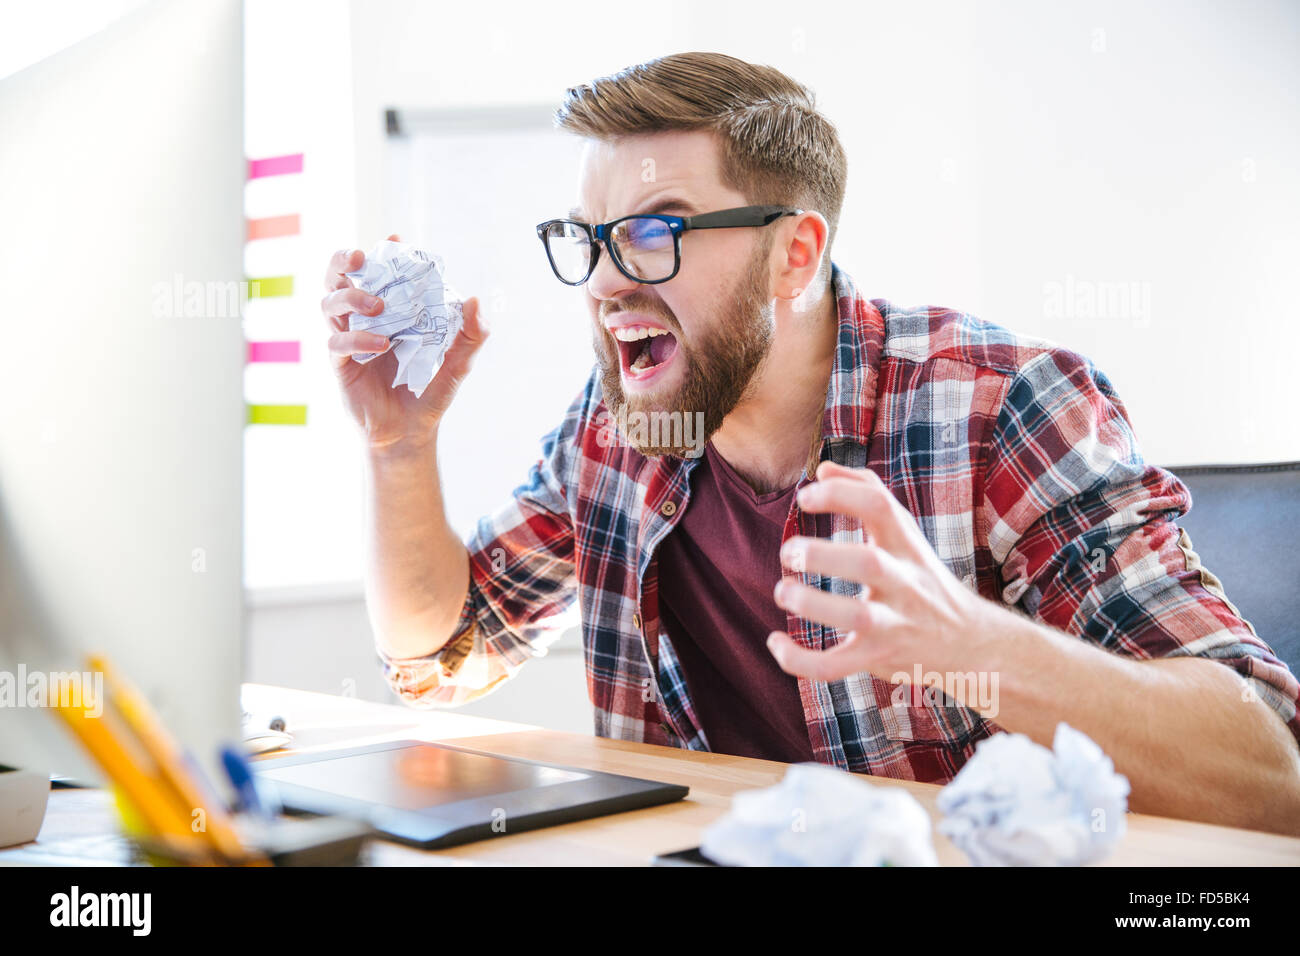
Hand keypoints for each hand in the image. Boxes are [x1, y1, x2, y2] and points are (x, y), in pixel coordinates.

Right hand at [321, 233, 488, 449]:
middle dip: (344, 261)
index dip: (381, 252)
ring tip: (377, 306)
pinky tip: (380, 346)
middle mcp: (364, 320)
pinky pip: (337, 343)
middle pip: (338, 278)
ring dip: (352, 297)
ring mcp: (349, 339)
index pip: (377, 272)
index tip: (394, 240)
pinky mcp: (341, 365)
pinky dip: (357, 339)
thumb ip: (471, 334)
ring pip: (330, 303)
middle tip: (361, 258)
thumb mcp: (458, 364)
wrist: (410, 433)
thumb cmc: (429, 393)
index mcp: (389, 311)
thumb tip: (475, 300)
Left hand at [766, 461, 1005, 702]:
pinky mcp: (878, 659)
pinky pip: (837, 667)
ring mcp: (893, 623)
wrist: (970, 643)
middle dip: (823, 555)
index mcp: (906, 545)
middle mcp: (904, 582)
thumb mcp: (905, 533)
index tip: (805, 496)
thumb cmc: (922, 578)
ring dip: (811, 604)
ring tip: (783, 592)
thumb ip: (866, 492)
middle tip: (789, 552)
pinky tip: (775, 642)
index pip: (880, 506)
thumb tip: (823, 468)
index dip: (840, 494)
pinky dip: (800, 661)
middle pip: (868, 564)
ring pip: (855, 616)